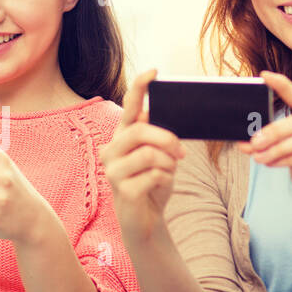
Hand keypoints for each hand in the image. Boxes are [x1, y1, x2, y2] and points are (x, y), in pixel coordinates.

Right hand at [100, 68, 186, 242]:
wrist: (145, 219)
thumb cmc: (152, 182)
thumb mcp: (158, 155)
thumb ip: (157, 135)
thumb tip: (161, 115)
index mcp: (121, 136)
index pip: (128, 106)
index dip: (139, 87)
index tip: (154, 72)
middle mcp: (110, 149)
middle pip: (140, 130)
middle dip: (166, 138)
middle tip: (181, 151)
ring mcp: (113, 170)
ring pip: (150, 154)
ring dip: (169, 163)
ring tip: (169, 171)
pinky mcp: (122, 190)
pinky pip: (154, 175)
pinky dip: (166, 179)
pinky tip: (161, 185)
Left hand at [238, 71, 291, 218]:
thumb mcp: (290, 149)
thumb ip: (272, 142)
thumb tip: (243, 142)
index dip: (284, 86)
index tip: (264, 76)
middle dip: (274, 131)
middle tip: (253, 142)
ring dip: (278, 148)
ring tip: (259, 157)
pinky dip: (287, 160)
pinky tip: (273, 163)